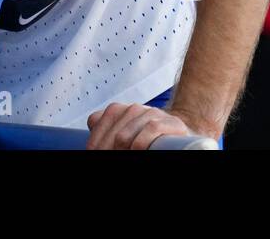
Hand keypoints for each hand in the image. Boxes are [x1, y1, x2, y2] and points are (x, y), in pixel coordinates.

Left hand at [85, 102, 199, 149]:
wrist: (179, 134)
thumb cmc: (147, 138)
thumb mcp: (123, 131)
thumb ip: (105, 131)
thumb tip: (89, 147)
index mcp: (116, 110)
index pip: (96, 124)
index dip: (94, 145)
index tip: (95, 155)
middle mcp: (132, 109)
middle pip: (111, 134)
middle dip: (108, 151)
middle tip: (110, 161)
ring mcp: (151, 113)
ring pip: (126, 134)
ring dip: (122, 151)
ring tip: (125, 159)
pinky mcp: (169, 121)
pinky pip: (150, 129)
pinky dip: (141, 143)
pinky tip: (137, 150)